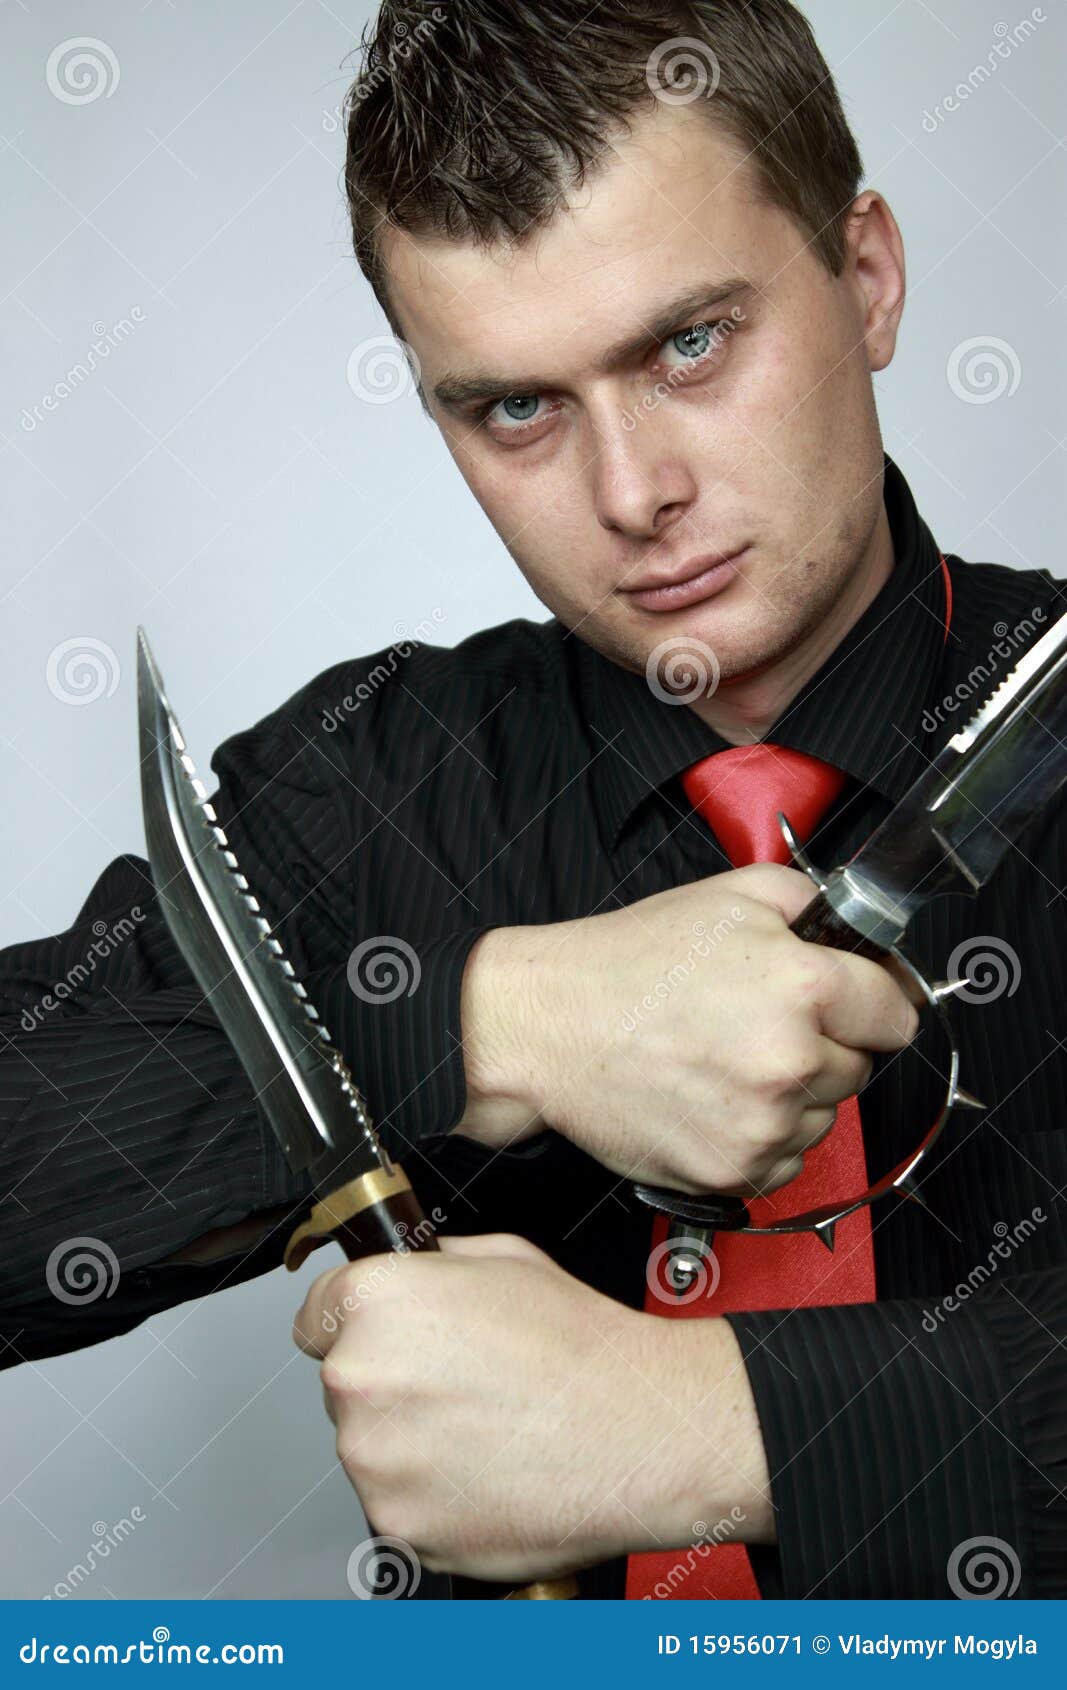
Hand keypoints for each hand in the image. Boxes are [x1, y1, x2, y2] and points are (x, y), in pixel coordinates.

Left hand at [292, 1233, 771, 1581]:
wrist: (638, 1433)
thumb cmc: (583, 1348)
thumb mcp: (505, 1258)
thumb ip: (433, 1265)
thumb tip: (411, 1273)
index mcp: (377, 1302)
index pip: (315, 1313)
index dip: (352, 1323)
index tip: (383, 1339)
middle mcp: (360, 1379)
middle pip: (345, 1383)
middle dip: (390, 1383)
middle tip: (459, 1386)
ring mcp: (375, 1461)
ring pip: (370, 1448)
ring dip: (409, 1443)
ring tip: (485, 1431)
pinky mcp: (398, 1526)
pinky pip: (397, 1505)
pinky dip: (432, 1496)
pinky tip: (488, 1471)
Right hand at [457, 864, 918, 1195]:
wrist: (546, 1028)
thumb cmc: (627, 964)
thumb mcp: (727, 895)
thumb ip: (810, 903)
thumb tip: (856, 932)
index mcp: (802, 986)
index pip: (897, 1014)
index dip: (874, 1003)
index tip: (855, 1005)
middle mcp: (791, 1061)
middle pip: (860, 1068)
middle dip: (823, 1046)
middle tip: (756, 1024)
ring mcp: (764, 1124)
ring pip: (823, 1117)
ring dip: (792, 1096)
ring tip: (725, 1061)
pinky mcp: (734, 1171)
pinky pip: (785, 1161)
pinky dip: (760, 1137)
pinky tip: (713, 1100)